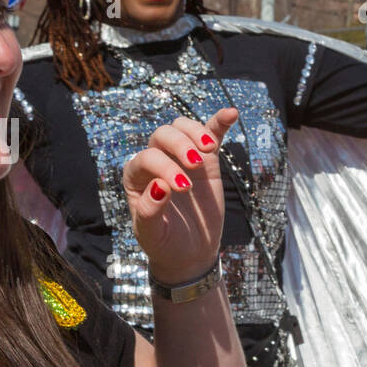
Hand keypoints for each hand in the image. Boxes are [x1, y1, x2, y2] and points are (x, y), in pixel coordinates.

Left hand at [122, 108, 237, 285]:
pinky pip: (210, 133)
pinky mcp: (205, 160)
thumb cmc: (164, 243)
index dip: (163, 166)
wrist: (189, 252)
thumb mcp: (152, 235)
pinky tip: (231, 113)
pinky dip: (219, 122)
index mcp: (135, 177)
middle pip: (162, 135)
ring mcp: (180, 158)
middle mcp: (155, 161)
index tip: (182, 188)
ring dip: (196, 132)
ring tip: (209, 151)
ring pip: (182, 128)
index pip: (146, 158)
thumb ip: (150, 212)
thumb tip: (159, 186)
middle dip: (179, 145)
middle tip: (195, 166)